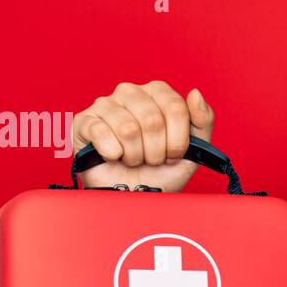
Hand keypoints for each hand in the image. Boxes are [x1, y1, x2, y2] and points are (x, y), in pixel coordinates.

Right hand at [70, 81, 214, 191]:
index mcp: (158, 92)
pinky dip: (112, 154)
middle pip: (153, 120)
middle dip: (156, 151)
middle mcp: (131, 92)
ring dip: (135, 155)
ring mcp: (105, 104)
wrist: (133, 194)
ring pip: (128, 129)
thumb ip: (203, 120)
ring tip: (133, 159)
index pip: (176, 107)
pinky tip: (112, 156)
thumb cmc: (162, 170)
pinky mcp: (84, 121)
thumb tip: (195, 93)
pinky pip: (101, 134)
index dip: (177, 139)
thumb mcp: (194, 149)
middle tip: (152, 159)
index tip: (174, 153)